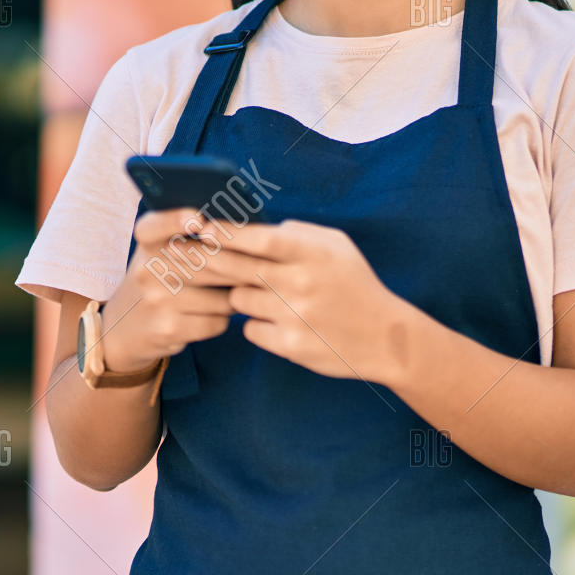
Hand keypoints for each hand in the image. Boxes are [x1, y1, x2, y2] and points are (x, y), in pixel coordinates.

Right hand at [100, 209, 236, 372]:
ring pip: (222, 296)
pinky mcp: (168, 329)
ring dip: (234, 297)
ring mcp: (157, 300)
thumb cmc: (157, 280)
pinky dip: (222, 319)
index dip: (176, 220)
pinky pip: (218, 321)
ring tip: (228, 293)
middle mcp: (147, 269)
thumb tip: (245, 232)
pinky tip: (211, 314)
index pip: (155, 226)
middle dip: (240, 267)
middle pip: (211, 263)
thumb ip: (190, 237)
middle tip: (256, 267)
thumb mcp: (159, 252)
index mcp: (146, 242)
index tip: (198, 219)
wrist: (123, 329)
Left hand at [202, 218, 409, 384]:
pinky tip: (280, 322)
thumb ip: (299, 232)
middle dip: (208, 259)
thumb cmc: (355, 284)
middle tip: (191, 256)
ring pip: (239, 299)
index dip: (224, 232)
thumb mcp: (338, 246)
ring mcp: (293, 316)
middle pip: (235, 267)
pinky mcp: (289, 346)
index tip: (202, 228)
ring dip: (243, 295)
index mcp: (313, 253)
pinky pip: (250, 329)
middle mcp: (300, 283)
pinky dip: (257, 324)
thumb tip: (254, 228)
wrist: (384, 337)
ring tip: (269, 296)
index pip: (257, 237)